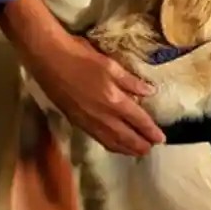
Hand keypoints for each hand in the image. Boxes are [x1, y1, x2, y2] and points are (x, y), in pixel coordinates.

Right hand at [25, 33, 165, 156]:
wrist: (49, 60)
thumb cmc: (81, 57)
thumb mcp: (111, 65)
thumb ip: (131, 82)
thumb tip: (150, 92)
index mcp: (114, 100)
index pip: (138, 120)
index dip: (150, 130)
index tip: (161, 138)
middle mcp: (103, 116)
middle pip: (126, 136)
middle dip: (141, 145)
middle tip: (153, 148)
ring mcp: (88, 121)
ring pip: (112, 141)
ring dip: (127, 149)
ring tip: (138, 152)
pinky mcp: (77, 122)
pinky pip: (98, 139)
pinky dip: (111, 145)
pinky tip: (115, 145)